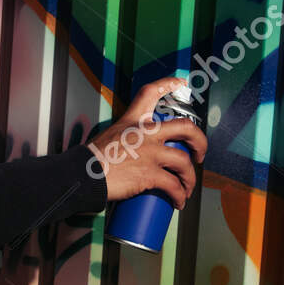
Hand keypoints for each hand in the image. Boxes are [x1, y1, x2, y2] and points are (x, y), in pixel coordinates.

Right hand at [85, 77, 207, 208]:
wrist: (83, 174)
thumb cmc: (92, 159)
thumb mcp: (110, 135)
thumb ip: (127, 137)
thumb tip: (138, 152)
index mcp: (133, 120)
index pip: (151, 92)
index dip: (169, 84)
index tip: (182, 83)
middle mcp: (146, 132)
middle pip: (185, 128)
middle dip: (200, 142)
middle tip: (199, 154)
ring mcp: (150, 152)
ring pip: (184, 163)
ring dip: (190, 178)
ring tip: (187, 188)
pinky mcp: (150, 173)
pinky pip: (174, 185)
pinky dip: (180, 195)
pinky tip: (179, 201)